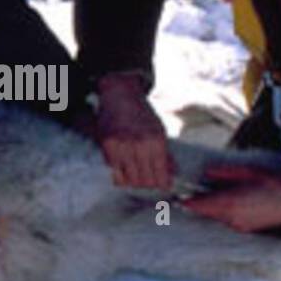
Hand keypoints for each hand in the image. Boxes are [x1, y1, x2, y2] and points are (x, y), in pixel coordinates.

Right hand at [95, 72, 173, 188]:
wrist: (120, 96)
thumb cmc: (142, 113)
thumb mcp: (159, 131)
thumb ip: (165, 154)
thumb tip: (172, 174)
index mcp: (156, 141)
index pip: (161, 176)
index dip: (163, 184)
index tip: (163, 184)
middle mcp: (139, 145)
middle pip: (145, 182)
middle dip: (149, 183)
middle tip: (150, 177)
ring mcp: (122, 147)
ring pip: (130, 181)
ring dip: (135, 180)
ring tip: (137, 172)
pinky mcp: (107, 147)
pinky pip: (115, 173)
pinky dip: (121, 175)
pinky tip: (125, 167)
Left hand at [181, 164, 280, 231]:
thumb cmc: (276, 183)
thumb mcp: (248, 172)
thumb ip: (225, 174)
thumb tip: (207, 172)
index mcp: (229, 203)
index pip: (199, 206)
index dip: (187, 202)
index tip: (177, 198)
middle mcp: (232, 219)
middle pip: (207, 213)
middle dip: (200, 204)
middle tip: (191, 195)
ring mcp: (240, 226)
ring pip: (218, 218)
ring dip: (214, 209)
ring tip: (214, 196)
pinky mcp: (249, 229)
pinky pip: (230, 222)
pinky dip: (226, 214)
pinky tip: (232, 203)